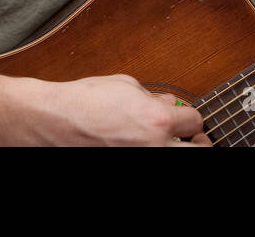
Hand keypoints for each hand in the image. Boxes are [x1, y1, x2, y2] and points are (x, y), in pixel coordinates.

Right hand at [40, 74, 211, 145]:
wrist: (55, 122)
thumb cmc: (86, 101)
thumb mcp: (125, 87)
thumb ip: (153, 98)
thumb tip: (169, 105)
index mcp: (158, 121)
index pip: (196, 122)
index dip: (191, 118)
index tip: (186, 118)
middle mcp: (154, 148)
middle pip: (200, 153)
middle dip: (199, 145)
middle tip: (194, 141)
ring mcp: (141, 161)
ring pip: (177, 159)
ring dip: (176, 150)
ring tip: (168, 143)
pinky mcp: (126, 166)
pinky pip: (149, 158)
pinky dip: (151, 153)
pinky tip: (141, 146)